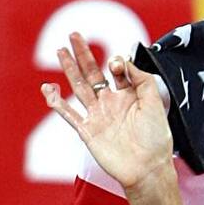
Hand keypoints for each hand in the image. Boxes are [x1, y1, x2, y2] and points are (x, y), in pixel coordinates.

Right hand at [39, 31, 174, 194]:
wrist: (147, 169)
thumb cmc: (156, 140)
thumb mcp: (154, 103)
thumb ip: (141, 79)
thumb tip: (123, 60)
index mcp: (129, 97)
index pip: (118, 72)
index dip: (117, 63)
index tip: (116, 65)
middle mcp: (111, 105)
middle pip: (93, 74)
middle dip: (84, 55)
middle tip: (74, 35)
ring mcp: (98, 117)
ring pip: (79, 88)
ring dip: (69, 69)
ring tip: (61, 51)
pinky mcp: (87, 131)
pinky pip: (68, 114)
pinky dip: (56, 102)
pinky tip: (48, 88)